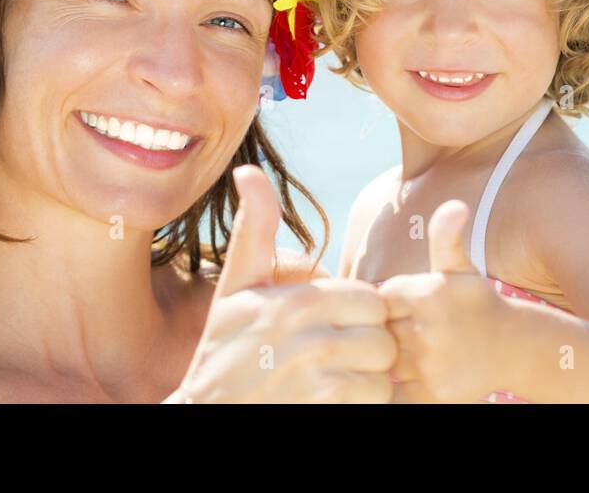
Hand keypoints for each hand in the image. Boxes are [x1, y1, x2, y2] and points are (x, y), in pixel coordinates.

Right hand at [166, 165, 395, 402]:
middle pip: (384, 337)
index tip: (340, 325)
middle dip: (371, 348)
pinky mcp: (325, 415)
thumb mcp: (236, 287)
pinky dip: (365, 405)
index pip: (372, 299)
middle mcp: (310, 342)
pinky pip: (376, 404)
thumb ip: (254, 230)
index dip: (362, 313)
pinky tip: (337, 402)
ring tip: (341, 380)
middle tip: (345, 356)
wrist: (203, 417)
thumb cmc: (223, 349)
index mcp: (298, 302)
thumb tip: (247, 170)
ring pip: (385, 374)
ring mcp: (318, 385)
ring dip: (370, 381)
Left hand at [378, 200, 513, 402]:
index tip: (419, 303)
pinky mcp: (432, 393)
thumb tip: (455, 206)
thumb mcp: (461, 267)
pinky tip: (428, 368)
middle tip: (425, 326)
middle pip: (385, 329)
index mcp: (426, 293)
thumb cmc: (478, 303)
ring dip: (403, 355)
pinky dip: (407, 381)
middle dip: (400, 327)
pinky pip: (400, 387)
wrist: (513, 348)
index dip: (399, 301)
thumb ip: (446, 236)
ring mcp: (428, 364)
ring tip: (430, 346)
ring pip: (391, 359)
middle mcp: (425, 329)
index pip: (384, 297)